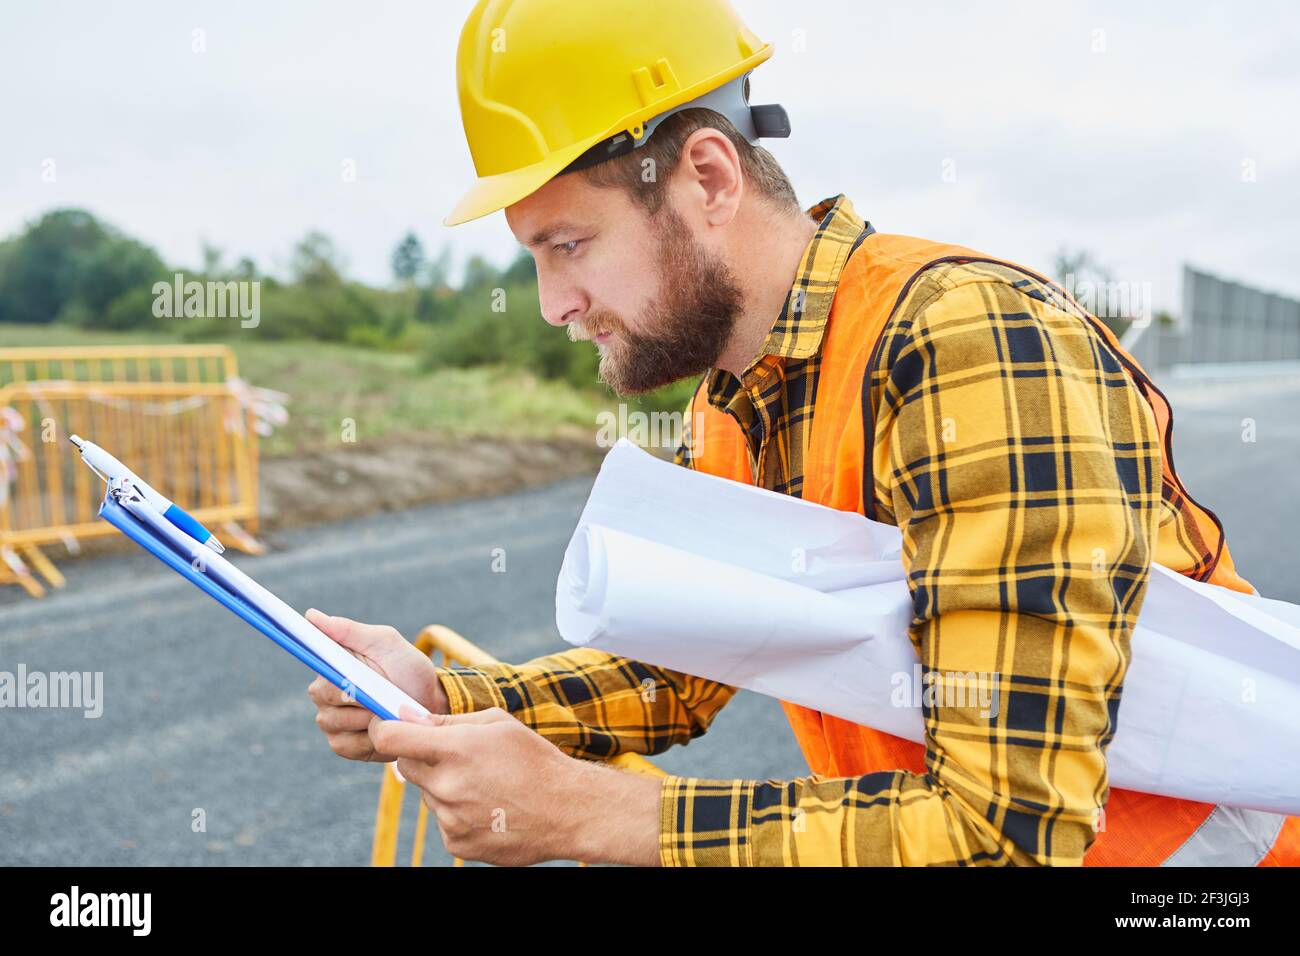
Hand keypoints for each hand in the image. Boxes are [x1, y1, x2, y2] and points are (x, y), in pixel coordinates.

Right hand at [305, 608, 447, 762]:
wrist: (430, 703)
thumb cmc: (407, 668)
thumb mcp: (386, 643)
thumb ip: (350, 631)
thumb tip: (311, 615)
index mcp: (329, 667)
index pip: (320, 672)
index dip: (331, 676)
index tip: (351, 682)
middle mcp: (323, 695)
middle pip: (326, 700)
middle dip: (360, 698)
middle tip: (385, 693)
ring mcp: (331, 723)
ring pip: (337, 725)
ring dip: (368, 718)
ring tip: (389, 709)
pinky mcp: (344, 745)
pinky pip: (348, 747)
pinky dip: (370, 740)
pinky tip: (386, 729)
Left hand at [370, 706, 662, 866]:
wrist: (567, 809)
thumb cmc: (533, 758)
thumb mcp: (496, 723)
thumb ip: (448, 721)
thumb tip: (408, 717)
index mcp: (455, 749)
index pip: (390, 738)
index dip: (381, 729)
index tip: (386, 726)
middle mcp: (447, 785)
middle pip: (405, 766)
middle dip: (422, 756)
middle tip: (455, 755)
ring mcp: (450, 818)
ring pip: (427, 794)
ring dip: (443, 785)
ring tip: (484, 784)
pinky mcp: (456, 842)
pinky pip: (443, 819)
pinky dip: (457, 812)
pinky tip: (487, 805)